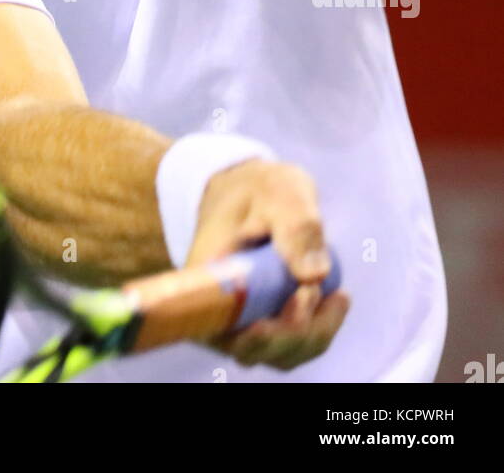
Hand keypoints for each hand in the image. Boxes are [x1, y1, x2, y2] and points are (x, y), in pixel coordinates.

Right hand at [188, 158, 349, 371]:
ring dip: (314, 332)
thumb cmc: (260, 189)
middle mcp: (216, 310)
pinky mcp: (266, 325)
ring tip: (336, 294)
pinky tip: (338, 299)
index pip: (222, 329)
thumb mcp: (280, 191)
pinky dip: (319, 329)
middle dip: (295, 330)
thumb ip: (297, 226)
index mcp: (203, 279)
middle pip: (255, 349)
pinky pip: (294, 345)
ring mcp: (241, 322)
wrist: (255, 192)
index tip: (291, 304)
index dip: (258, 334)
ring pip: (279, 353)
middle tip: (317, 289)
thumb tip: (314, 275)